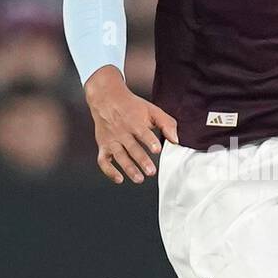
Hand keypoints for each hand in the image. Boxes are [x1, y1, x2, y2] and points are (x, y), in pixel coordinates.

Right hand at [84, 66, 177, 183]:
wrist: (106, 98)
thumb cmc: (131, 106)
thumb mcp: (151, 110)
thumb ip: (166, 124)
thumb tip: (175, 140)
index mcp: (135, 122)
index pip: (143, 132)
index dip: (150, 141)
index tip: (156, 149)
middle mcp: (122, 132)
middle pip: (131, 147)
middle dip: (141, 160)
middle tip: (150, 171)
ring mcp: (111, 140)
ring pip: (119, 156)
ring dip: (128, 168)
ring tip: (139, 178)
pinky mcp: (103, 146)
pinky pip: (103, 161)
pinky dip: (109, 171)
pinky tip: (119, 179)